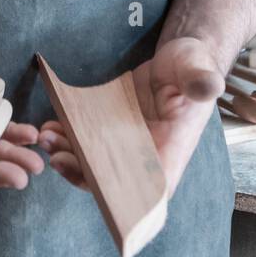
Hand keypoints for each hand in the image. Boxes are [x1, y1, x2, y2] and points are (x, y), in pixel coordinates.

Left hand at [38, 37, 224, 197]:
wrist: (177, 57)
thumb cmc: (191, 64)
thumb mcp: (196, 68)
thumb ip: (199, 80)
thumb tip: (208, 85)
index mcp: (173, 149)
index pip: (151, 189)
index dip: (126, 199)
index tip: (100, 193)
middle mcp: (147, 153)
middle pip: (114, 180)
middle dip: (83, 175)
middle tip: (58, 157)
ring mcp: (127, 142)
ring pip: (94, 162)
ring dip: (69, 155)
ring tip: (47, 138)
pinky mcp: (111, 127)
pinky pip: (86, 141)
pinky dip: (66, 137)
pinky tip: (50, 126)